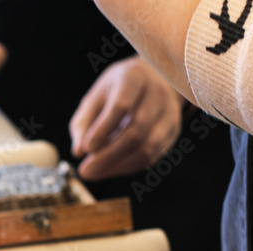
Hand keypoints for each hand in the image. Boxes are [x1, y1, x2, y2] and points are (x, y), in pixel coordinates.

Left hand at [70, 56, 184, 181]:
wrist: (151, 80)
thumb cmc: (115, 91)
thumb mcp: (95, 98)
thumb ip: (83, 123)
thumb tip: (78, 152)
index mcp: (135, 76)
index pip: (122, 105)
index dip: (103, 129)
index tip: (86, 149)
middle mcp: (158, 92)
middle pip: (136, 130)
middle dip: (108, 155)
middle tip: (85, 170)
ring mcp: (170, 112)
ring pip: (147, 146)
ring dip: (118, 165)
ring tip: (94, 173)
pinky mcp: (173, 129)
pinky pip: (153, 155)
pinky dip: (129, 167)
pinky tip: (110, 169)